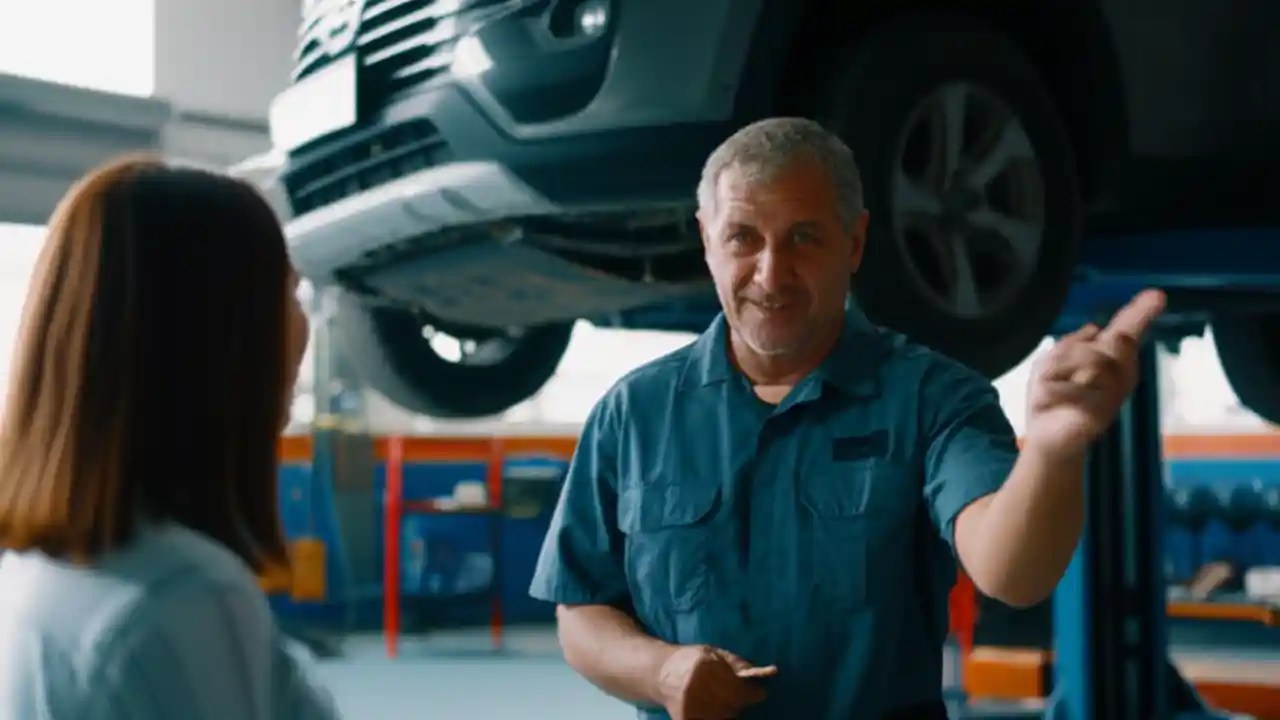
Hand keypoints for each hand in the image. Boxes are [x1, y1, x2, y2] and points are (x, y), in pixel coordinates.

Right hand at [656, 644, 776, 719]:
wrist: (660, 672)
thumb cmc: (691, 659)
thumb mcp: (714, 652)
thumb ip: (738, 663)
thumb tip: (769, 672)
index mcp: (705, 666)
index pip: (740, 688)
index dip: (754, 693)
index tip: (759, 692)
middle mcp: (696, 686)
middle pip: (734, 706)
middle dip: (739, 703)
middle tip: (734, 695)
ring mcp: (689, 705)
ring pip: (725, 718)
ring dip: (728, 712)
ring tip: (719, 701)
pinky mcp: (684, 719)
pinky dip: (716, 718)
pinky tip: (712, 710)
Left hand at [1023, 289, 1165, 459]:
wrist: (1048, 439)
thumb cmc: (1054, 399)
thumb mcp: (1053, 363)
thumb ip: (1073, 345)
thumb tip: (1094, 329)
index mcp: (1109, 361)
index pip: (1127, 332)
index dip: (1140, 313)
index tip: (1157, 295)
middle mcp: (1118, 377)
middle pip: (1111, 343)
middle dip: (1078, 351)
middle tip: (1057, 371)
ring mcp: (1112, 398)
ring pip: (1093, 363)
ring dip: (1062, 372)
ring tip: (1055, 390)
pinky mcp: (1100, 418)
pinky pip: (1075, 390)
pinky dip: (1054, 393)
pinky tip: (1051, 403)